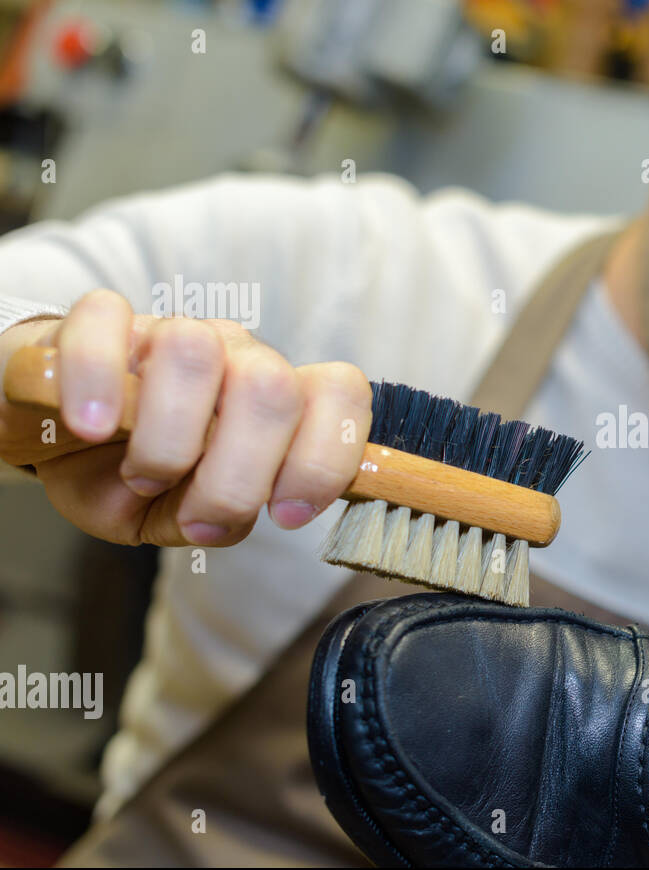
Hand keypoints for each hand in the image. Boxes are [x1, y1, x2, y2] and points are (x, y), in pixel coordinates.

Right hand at [0, 289, 372, 547]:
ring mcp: (169, 332)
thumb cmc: (132, 476)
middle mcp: (236, 356)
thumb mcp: (185, 516)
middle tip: (196, 513)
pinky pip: (106, 323)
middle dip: (237, 476)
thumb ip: (225, 517)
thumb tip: (228, 517)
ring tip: (142, 475)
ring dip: (166, 441)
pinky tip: (89, 427)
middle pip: (272, 388)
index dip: (325, 459)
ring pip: (196, 354)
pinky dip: (96, 384)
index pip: (340, 393)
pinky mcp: (97, 319)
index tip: (286, 513)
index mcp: (276, 401)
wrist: (53, 438)